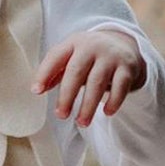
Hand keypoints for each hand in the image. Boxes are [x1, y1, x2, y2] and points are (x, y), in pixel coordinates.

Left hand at [31, 29, 146, 127]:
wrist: (123, 44)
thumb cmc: (89, 56)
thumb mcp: (71, 57)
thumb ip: (55, 72)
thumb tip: (38, 90)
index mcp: (73, 43)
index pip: (56, 56)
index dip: (44, 73)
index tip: (36, 91)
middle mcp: (92, 46)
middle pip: (76, 71)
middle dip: (67, 96)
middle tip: (61, 115)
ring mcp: (111, 56)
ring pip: (98, 82)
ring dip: (88, 105)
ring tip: (81, 123)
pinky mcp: (127, 67)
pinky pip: (121, 87)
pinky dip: (114, 101)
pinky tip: (106, 113)